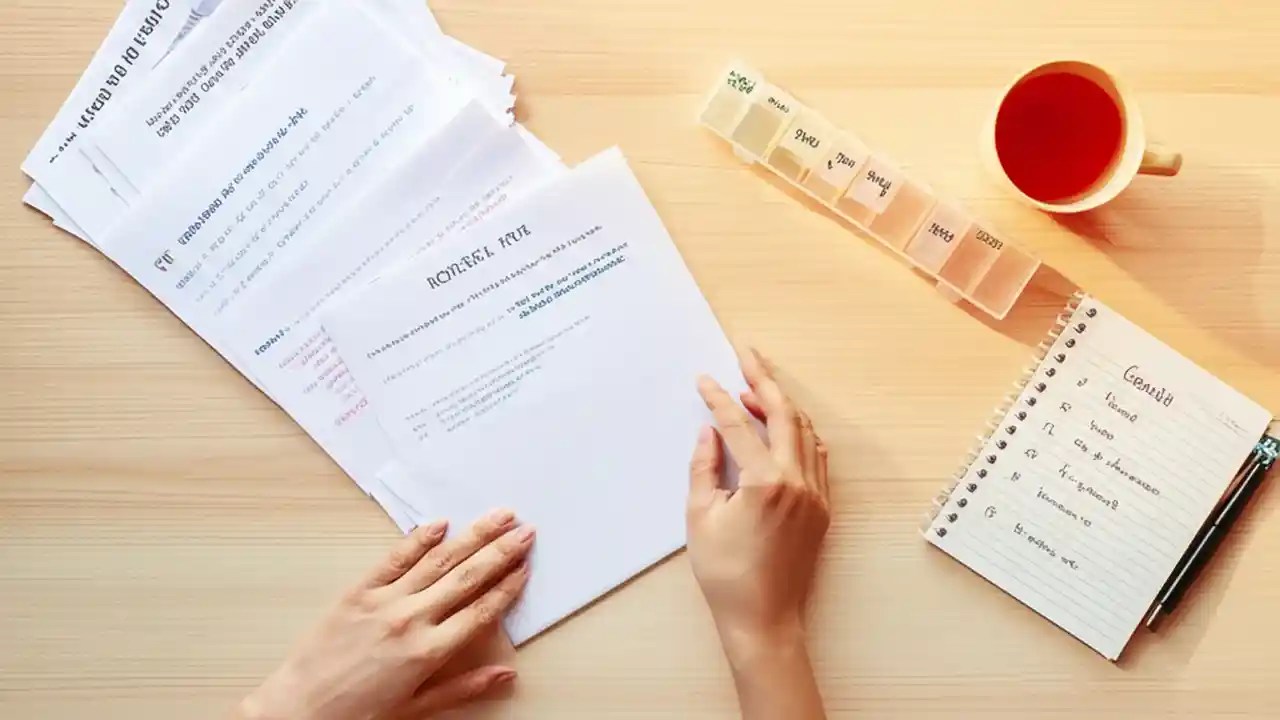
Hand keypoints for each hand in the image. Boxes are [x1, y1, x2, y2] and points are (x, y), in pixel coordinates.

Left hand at [233, 511, 534, 719]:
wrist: (300, 708)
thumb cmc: (357, 715)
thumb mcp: (417, 708)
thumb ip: (464, 688)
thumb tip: (506, 674)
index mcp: (430, 651)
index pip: (482, 610)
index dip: (508, 586)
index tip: (526, 566)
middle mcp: (412, 620)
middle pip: (468, 577)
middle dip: (501, 551)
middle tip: (525, 530)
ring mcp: (385, 601)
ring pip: (438, 560)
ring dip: (472, 537)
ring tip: (496, 517)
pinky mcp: (358, 591)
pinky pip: (395, 558)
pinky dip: (419, 539)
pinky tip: (440, 524)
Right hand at [688, 347, 829, 662]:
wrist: (764, 619)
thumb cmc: (727, 576)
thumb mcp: (701, 518)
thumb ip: (704, 468)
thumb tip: (709, 432)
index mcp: (765, 483)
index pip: (738, 426)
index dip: (718, 399)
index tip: (704, 380)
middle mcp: (797, 482)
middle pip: (783, 414)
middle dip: (763, 380)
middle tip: (745, 355)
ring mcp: (815, 495)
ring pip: (805, 432)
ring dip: (781, 406)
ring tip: (755, 391)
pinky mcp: (822, 509)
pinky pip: (816, 457)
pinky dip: (799, 434)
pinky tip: (782, 428)